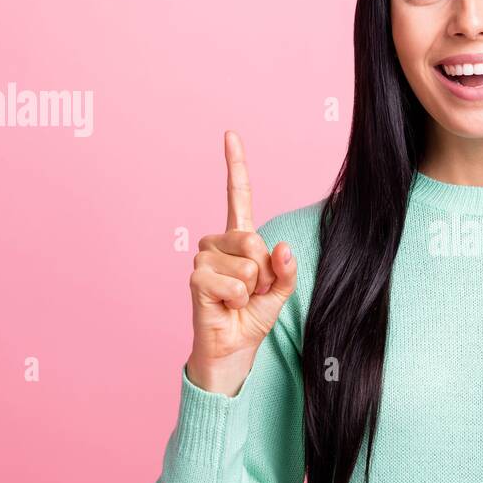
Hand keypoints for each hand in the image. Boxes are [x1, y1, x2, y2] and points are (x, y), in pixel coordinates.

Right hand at [186, 130, 297, 395]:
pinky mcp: (196, 278)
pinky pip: (232, 282)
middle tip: (254, 291)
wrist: (233, 349)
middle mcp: (217, 242)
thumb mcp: (281, 292)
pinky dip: (238, 298)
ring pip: (246, 264)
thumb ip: (286, 270)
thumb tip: (280, 248)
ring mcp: (204, 258)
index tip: (230, 134)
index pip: (238, 196)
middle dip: (265, 271)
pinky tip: (227, 306)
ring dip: (252, 288)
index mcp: (240, 238)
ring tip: (239, 300)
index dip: (235, 165)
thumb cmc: (252, 317)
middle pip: (254, 240)